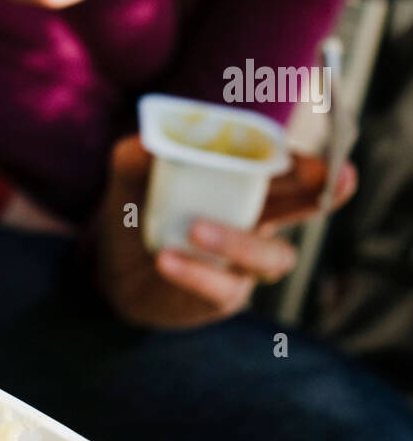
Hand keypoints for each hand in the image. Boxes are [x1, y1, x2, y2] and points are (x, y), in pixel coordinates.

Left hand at [92, 134, 356, 329]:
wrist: (112, 264)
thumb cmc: (136, 208)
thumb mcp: (128, 175)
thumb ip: (136, 155)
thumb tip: (150, 143)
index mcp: (242, 184)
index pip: (285, 170)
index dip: (311, 167)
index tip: (329, 161)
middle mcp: (254, 222)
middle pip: (302, 208)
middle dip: (321, 194)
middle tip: (328, 180)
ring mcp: (242, 264)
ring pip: (270, 256)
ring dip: (239, 241)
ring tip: (196, 229)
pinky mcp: (221, 297)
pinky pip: (221, 288)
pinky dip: (196, 273)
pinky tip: (166, 260)